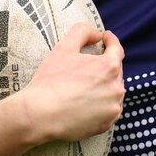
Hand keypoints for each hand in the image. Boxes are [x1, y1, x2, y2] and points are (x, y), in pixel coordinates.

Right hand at [19, 22, 124, 142]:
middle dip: (105, 65)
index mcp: (109, 67)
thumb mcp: (64, 48)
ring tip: (88, 85)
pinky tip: (89, 102)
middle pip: (115, 71)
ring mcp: (113, 108)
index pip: (117, 49)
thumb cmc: (50, 80)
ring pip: (114, 91)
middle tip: (89, 65)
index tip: (105, 38)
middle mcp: (116, 88)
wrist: (39, 115)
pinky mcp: (107, 123)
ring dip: (105, 85)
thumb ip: (82, 32)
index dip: (110, 40)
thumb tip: (97, 33)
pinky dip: (103, 104)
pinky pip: (109, 109)